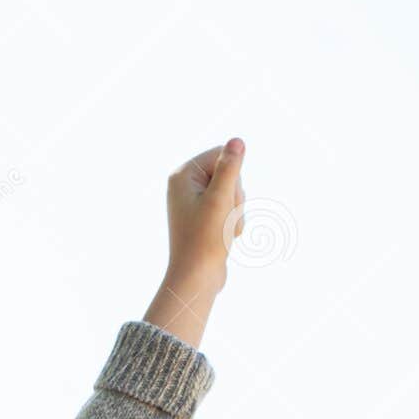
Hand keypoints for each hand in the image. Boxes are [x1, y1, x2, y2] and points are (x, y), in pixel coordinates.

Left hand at [166, 137, 246, 290]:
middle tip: (224, 218)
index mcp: (182, 174)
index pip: (222, 154)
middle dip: (235, 196)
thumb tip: (237, 140)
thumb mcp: (221, 199)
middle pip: (229, 173)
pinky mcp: (203, 215)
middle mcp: (184, 184)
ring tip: (225, 230)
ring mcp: (193, 200)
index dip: (233, 177)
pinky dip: (233, 220)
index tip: (223, 199)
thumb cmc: (206, 239)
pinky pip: (228, 207)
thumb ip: (230, 168)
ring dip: (236, 210)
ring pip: (232, 191)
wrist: (196, 277)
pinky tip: (226, 237)